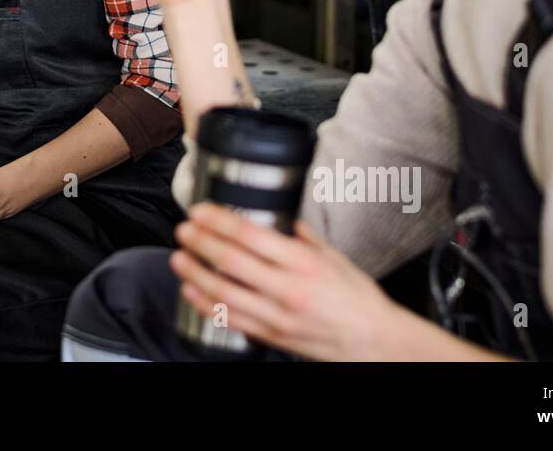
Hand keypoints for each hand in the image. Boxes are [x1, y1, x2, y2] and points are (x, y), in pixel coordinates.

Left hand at [170, 203, 413, 360]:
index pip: (251, 236)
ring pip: (225, 294)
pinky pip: (232, 320)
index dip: (220, 221)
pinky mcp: (272, 337)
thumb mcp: (334, 257)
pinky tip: (191, 291)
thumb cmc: (357, 298)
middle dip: (202, 243)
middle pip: (232, 262)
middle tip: (184, 229)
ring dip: (195, 274)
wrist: (374, 341)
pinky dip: (207, 305)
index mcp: (304, 263)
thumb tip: (279, 216)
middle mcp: (288, 290)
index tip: (201, 211)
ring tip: (178, 257)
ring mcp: (278, 317)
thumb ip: (303, 235)